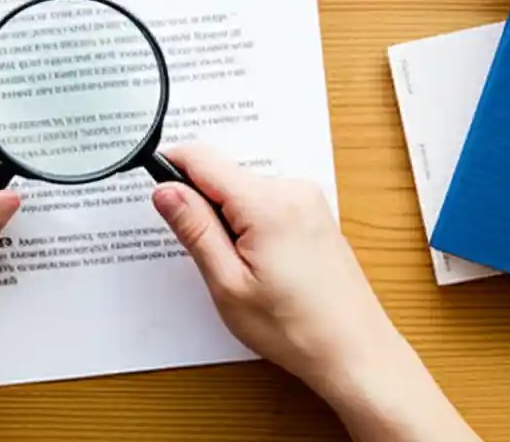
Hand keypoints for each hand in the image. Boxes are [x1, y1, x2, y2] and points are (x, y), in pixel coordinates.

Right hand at [152, 144, 479, 441]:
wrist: (354, 351)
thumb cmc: (296, 328)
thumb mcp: (228, 284)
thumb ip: (194, 228)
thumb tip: (165, 191)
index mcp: (266, 203)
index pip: (203, 158)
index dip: (171, 168)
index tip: (155, 191)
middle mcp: (292, 189)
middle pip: (224, 174)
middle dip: (203, 206)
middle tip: (209, 257)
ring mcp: (308, 199)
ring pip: (244, 190)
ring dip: (229, 219)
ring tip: (242, 269)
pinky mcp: (314, 212)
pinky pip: (267, 202)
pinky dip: (252, 224)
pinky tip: (261, 265)